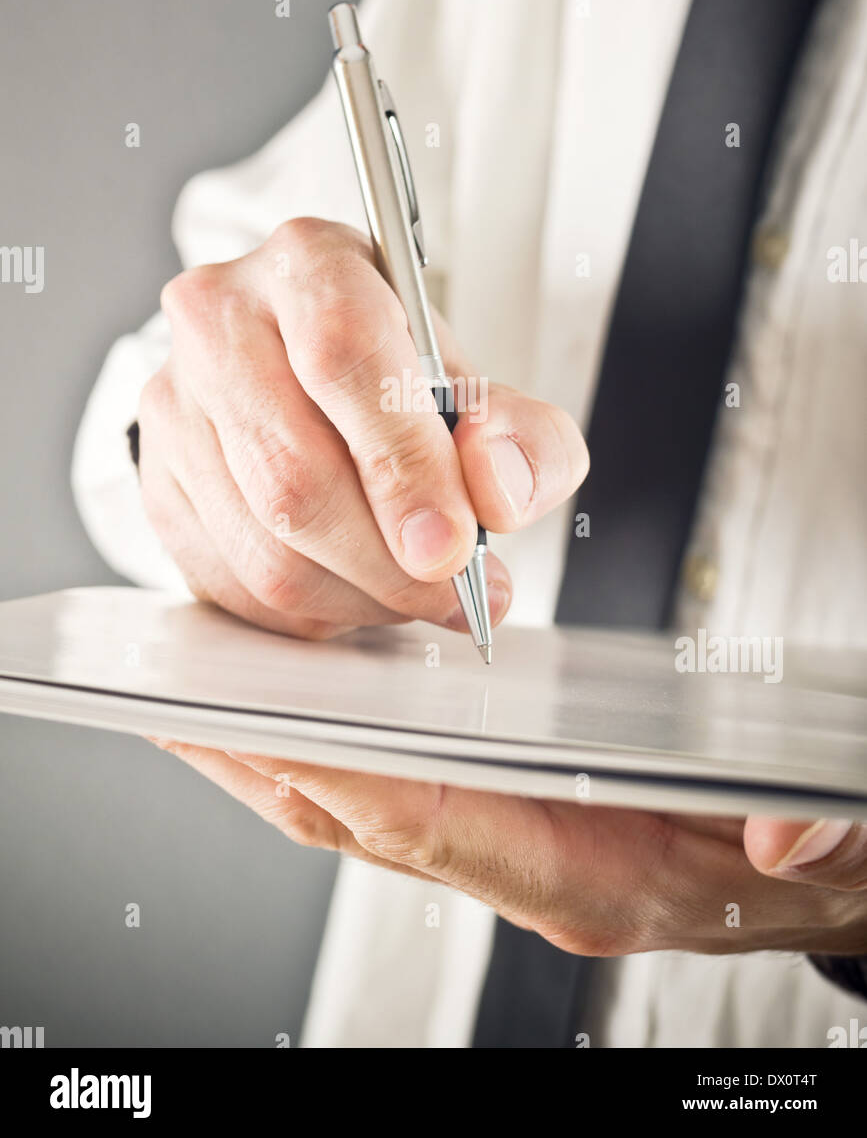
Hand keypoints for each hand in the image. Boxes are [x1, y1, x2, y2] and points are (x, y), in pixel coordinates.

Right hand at [139, 218, 586, 638]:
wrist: (313, 377)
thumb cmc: (397, 377)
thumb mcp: (486, 390)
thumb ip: (525, 438)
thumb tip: (497, 491)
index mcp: (309, 265)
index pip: (344, 360)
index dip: (403, 466)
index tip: (451, 545)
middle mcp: (222, 320)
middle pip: (295, 475)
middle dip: (391, 562)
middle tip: (455, 593)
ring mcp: (175, 402)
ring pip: (264, 547)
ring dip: (359, 597)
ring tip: (414, 593)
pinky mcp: (157, 480)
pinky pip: (234, 583)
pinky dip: (313, 610)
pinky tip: (355, 589)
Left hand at [146, 744, 866, 956]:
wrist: (812, 866)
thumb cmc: (803, 848)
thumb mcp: (840, 834)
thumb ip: (822, 833)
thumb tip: (786, 843)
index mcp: (596, 879)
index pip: (431, 822)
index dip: (331, 770)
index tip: (247, 720)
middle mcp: (533, 873)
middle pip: (366, 817)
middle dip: (265, 760)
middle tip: (173, 692)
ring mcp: (516, 851)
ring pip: (368, 804)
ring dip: (281, 751)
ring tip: (204, 685)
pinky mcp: (514, 821)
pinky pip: (398, 786)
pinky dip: (335, 747)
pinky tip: (300, 697)